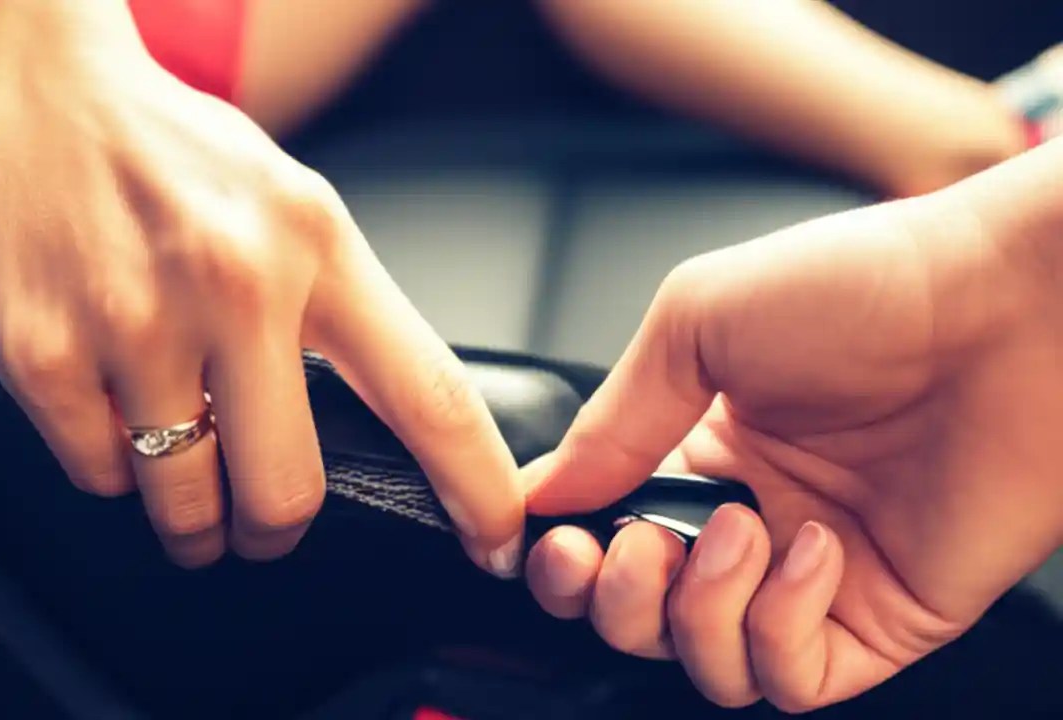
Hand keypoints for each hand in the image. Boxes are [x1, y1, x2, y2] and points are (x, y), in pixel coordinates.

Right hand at [0, 1, 521, 571]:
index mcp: (316, 244)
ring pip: (184, 504)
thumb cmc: (171, 151)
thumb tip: (377, 427)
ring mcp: (133, 322)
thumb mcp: (291, 207)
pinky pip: (98, 476)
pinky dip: (113, 465)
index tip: (496, 539)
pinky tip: (114, 406)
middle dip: (274, 532)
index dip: (475, 487)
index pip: (428, 392)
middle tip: (263, 522)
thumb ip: (336, 309)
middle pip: (287, 493)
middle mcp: (235, 283)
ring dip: (191, 514)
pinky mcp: (41, 352)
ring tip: (180, 463)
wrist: (36, 87)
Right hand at [521, 146, 1062, 710]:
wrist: (1010, 305)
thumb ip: (613, 420)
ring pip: (707, 662)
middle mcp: (753, 518)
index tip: (545, 540)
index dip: (563, 551)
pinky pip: (791, 674)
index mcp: (704, 451)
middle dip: (612, 597)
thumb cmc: (867, 286)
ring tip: (737, 530)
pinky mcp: (881, 617)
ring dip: (696, 609)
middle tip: (622, 547)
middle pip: (640, 615)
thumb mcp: (697, 322)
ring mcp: (815, 574)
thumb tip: (541, 494)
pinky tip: (811, 548)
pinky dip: (777, 624)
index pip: (604, 533)